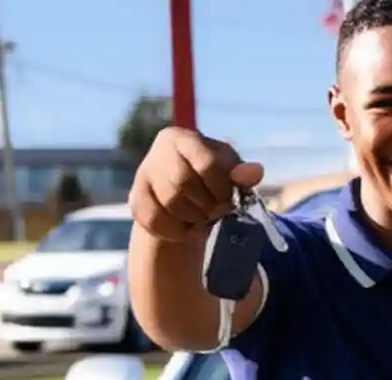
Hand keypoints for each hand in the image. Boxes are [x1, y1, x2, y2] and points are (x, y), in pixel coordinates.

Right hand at [128, 127, 264, 242]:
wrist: (183, 197)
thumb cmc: (211, 178)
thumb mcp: (229, 172)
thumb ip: (242, 173)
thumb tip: (256, 172)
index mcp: (184, 138)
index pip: (205, 163)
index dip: (221, 188)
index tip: (228, 198)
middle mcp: (159, 151)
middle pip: (184, 183)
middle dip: (206, 204)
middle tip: (216, 211)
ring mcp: (144, 175)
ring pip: (169, 203)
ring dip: (193, 217)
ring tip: (202, 218)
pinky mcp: (135, 200)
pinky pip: (154, 220)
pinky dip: (175, 230)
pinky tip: (187, 229)